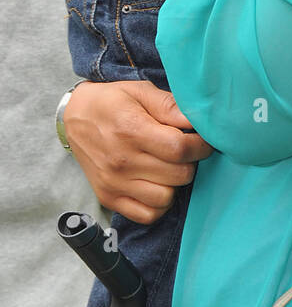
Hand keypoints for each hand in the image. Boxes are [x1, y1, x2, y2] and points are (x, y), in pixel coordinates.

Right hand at [64, 79, 213, 224]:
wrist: (75, 117)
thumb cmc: (112, 102)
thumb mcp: (140, 91)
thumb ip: (170, 106)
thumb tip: (198, 119)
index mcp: (131, 131)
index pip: (180, 148)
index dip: (200, 145)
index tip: (202, 140)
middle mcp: (121, 161)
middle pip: (179, 175)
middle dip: (190, 162)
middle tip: (184, 151)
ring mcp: (114, 183)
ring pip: (166, 197)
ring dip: (175, 184)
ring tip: (168, 167)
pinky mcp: (109, 198)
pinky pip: (147, 215)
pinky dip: (158, 203)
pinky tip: (157, 184)